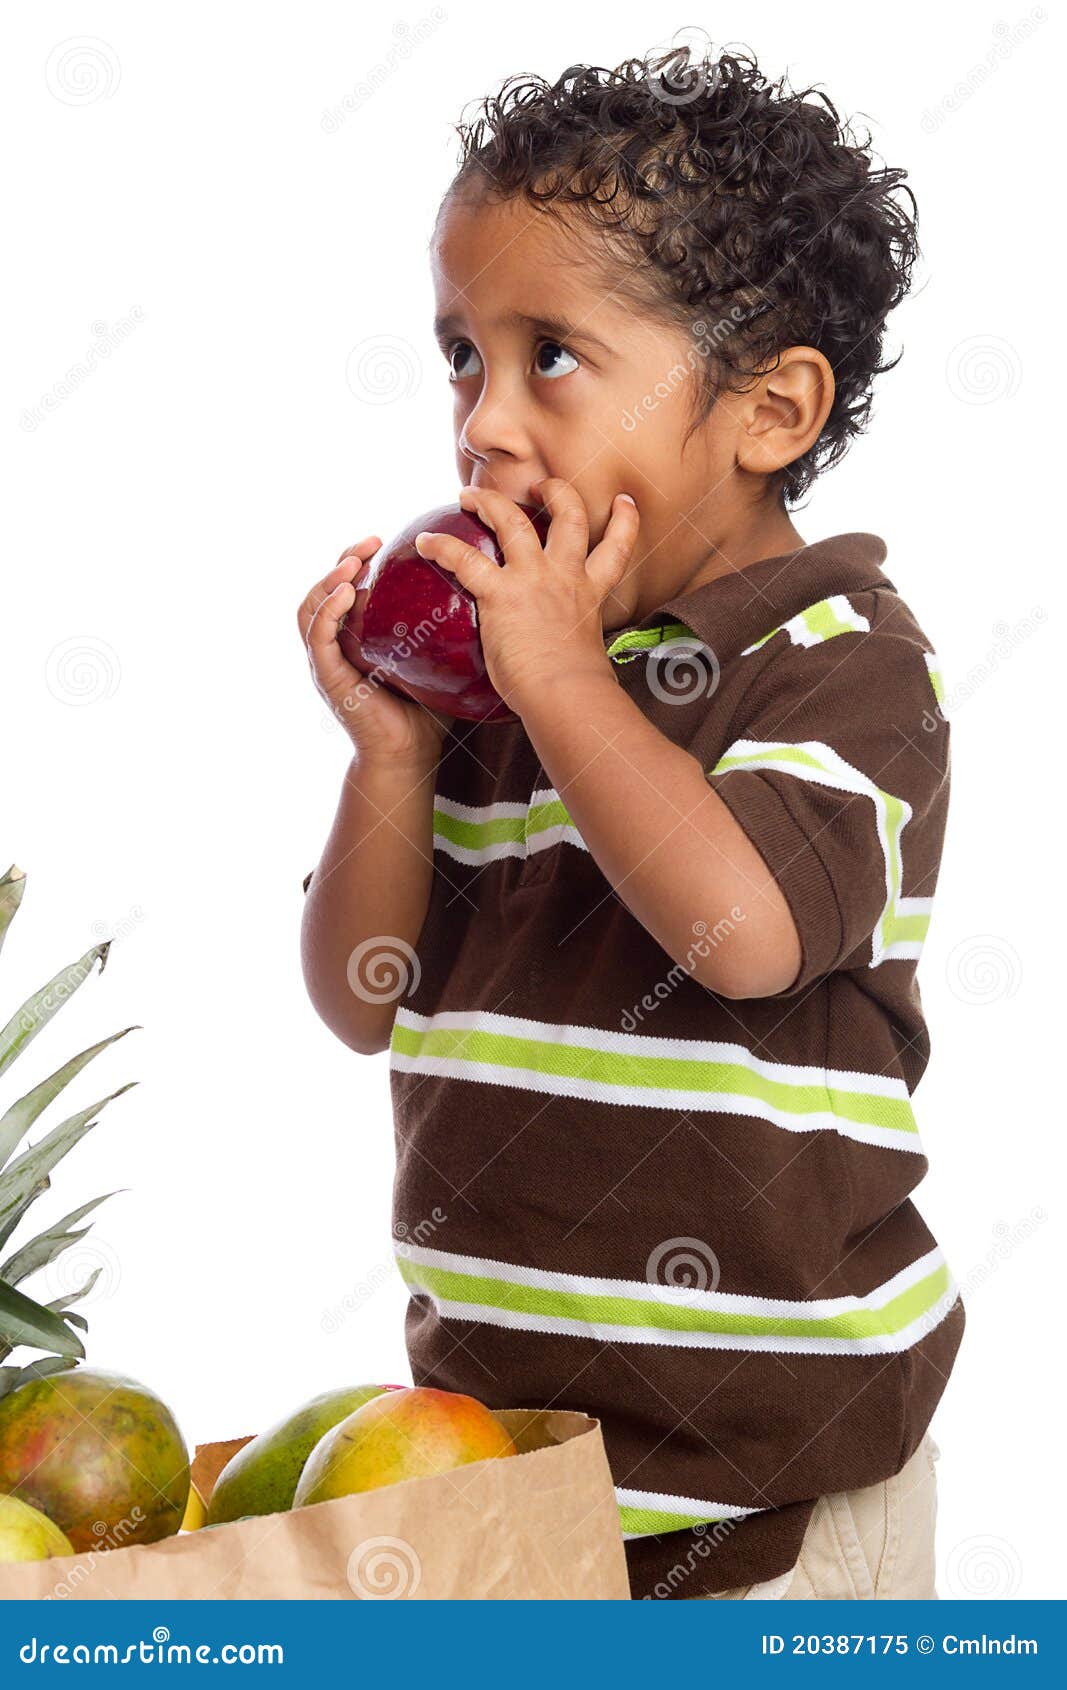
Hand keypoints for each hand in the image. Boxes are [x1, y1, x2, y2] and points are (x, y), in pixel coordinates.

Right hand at [298, 538, 449, 768]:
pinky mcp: (327, 677)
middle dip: (344, 559)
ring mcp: (327, 662)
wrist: (409, 754)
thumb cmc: (426, 712)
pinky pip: (317, 636)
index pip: (349, 589)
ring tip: (353, 563)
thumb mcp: (435, 661)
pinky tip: (348, 592)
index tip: (384, 542)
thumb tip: (483, 593)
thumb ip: (445, 632)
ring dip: (329, 580)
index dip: (359, 560)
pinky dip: (328, 610)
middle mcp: (337, 647)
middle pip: (326, 590)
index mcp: (358, 639)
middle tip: (371, 543)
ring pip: (311, 609)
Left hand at [411, 480, 639, 710]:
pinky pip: (465, 559)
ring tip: (470, 494)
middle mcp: (565, 576)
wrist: (565, 693)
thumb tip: (565, 667)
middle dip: (555, 491)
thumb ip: (573, 644)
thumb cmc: (575, 689)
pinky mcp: (501, 594)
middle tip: (540, 484)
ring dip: (490, 501)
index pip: (616, 549)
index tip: (624, 501)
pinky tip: (425, 543)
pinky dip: (442, 548)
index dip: (624, 521)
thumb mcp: (585, 653)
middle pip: (568, 516)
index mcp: (589, 593)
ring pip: (513, 521)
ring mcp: (533, 580)